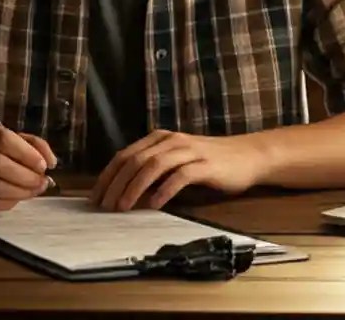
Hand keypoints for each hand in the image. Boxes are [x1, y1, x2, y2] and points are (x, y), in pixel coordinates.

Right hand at [0, 121, 57, 213]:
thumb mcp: (8, 137)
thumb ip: (33, 145)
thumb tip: (52, 162)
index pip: (2, 138)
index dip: (27, 153)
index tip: (44, 165)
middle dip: (27, 177)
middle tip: (43, 182)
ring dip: (21, 192)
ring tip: (34, 190)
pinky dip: (8, 203)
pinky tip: (18, 198)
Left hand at [91, 130, 266, 211]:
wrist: (249, 156)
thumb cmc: (211, 162)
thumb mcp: (177, 162)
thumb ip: (154, 172)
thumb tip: (126, 192)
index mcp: (161, 138)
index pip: (125, 155)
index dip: (107, 176)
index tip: (95, 197)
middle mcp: (171, 141)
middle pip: (135, 160)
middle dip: (115, 184)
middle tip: (103, 206)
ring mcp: (189, 151)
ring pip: (153, 166)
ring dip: (134, 187)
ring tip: (123, 207)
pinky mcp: (205, 165)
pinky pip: (180, 176)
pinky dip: (164, 191)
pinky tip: (154, 205)